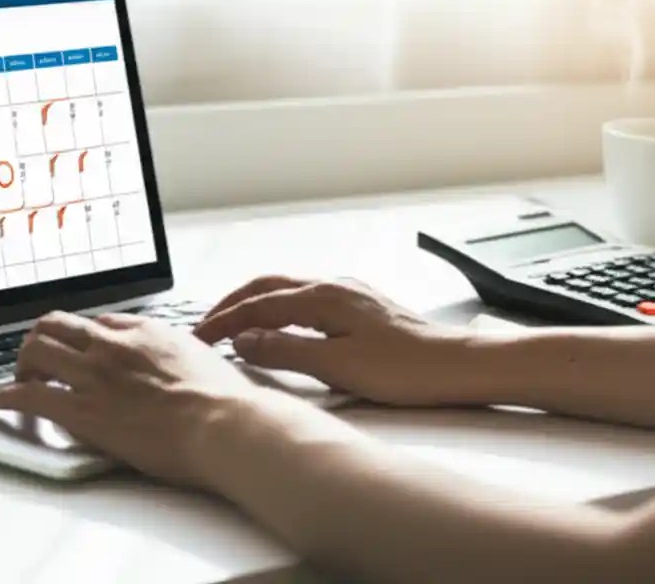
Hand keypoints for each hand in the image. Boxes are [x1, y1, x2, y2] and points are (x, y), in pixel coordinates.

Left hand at [0, 310, 260, 486]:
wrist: (222, 423)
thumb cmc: (224, 400)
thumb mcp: (202, 358)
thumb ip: (177, 352)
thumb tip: (176, 358)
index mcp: (144, 330)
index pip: (99, 323)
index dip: (85, 339)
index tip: (80, 352)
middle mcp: (112, 345)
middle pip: (57, 326)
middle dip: (42, 340)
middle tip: (38, 359)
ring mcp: (93, 375)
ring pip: (36, 351)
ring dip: (21, 363)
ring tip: (17, 378)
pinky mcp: (80, 410)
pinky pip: (27, 395)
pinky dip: (1, 397)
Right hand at [193, 276, 498, 406]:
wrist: (456, 365)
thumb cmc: (404, 368)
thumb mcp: (336, 365)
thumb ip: (285, 350)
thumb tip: (244, 339)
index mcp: (322, 297)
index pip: (256, 306)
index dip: (223, 322)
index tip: (198, 339)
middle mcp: (332, 286)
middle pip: (266, 287)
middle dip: (231, 305)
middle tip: (204, 327)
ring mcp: (347, 294)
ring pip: (286, 291)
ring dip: (254, 305)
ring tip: (232, 325)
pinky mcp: (359, 308)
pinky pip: (305, 301)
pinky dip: (279, 311)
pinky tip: (278, 328)